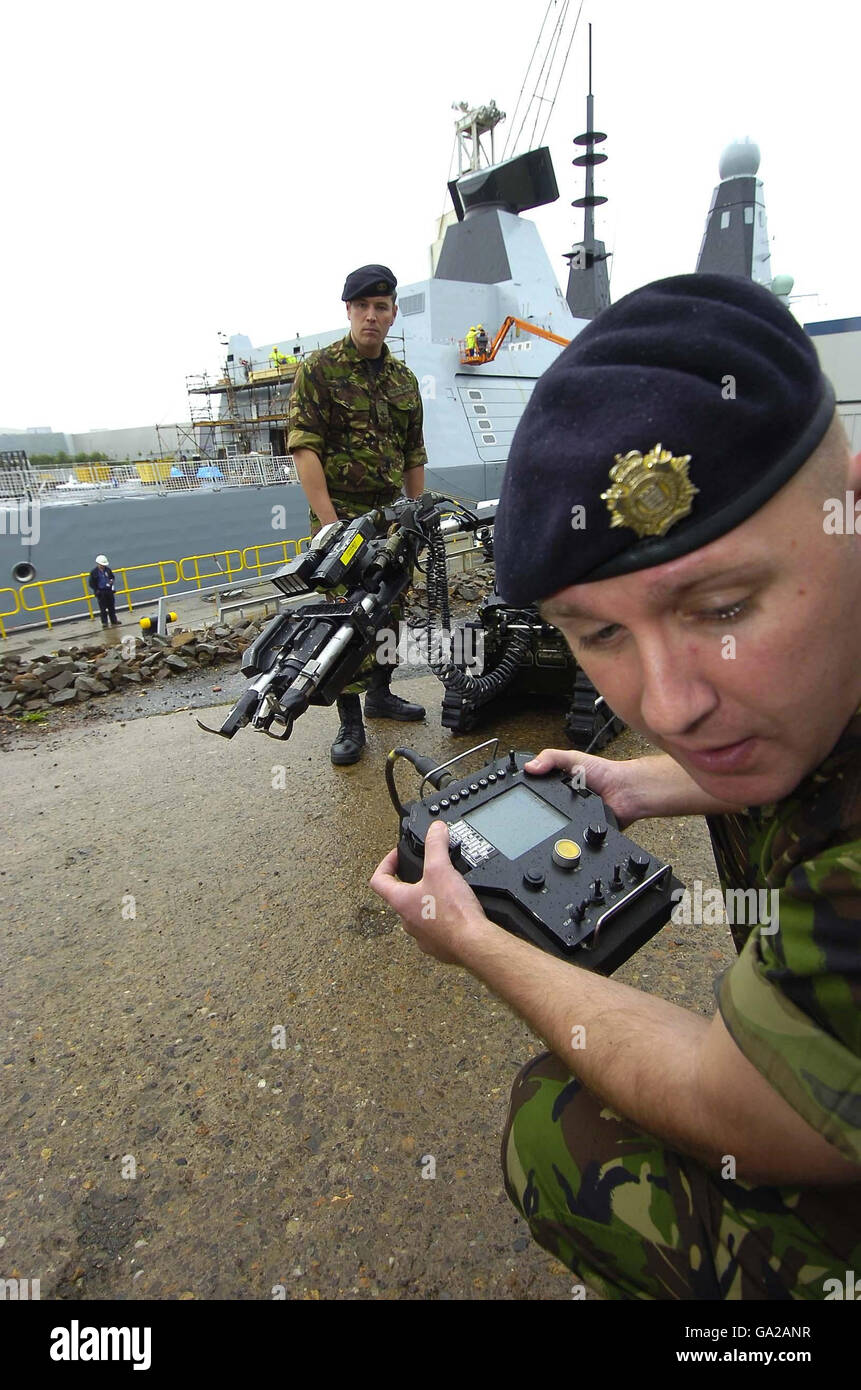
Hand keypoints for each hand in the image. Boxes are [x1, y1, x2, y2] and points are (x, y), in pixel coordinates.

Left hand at [370, 820, 495, 964]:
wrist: (473, 943)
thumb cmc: (453, 913)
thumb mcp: (441, 869)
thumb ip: (436, 845)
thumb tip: (435, 829)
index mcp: (401, 901)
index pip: (379, 880)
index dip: (386, 864)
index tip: (397, 856)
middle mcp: (407, 921)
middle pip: (400, 898)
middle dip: (412, 883)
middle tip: (426, 872)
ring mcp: (423, 936)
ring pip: (419, 915)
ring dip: (428, 902)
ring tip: (445, 891)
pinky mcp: (440, 946)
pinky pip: (437, 930)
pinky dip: (443, 919)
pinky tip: (458, 912)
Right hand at [524, 748, 643, 828]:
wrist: (627, 792)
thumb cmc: (606, 773)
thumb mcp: (573, 758)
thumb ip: (551, 758)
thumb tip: (530, 766)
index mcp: (559, 782)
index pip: (536, 787)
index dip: (525, 789)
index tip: (516, 791)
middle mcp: (563, 800)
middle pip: (541, 806)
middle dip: (537, 808)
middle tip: (535, 805)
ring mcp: (571, 815)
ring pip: (553, 822)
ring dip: (553, 819)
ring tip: (556, 811)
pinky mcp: (579, 829)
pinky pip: (568, 832)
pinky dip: (567, 830)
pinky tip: (570, 822)